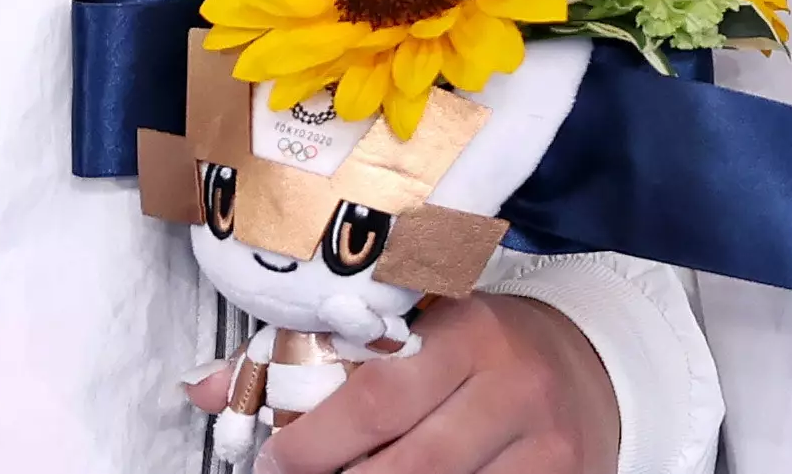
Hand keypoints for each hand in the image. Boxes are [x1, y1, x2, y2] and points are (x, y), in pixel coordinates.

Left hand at [232, 292, 620, 473]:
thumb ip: (314, 358)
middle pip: (408, 466)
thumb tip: (200, 390)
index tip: (274, 459)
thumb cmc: (481, 349)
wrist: (591, 368)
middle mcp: (513, 386)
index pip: (378, 396)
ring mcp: (544, 446)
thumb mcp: (413, 332)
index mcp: (469, 331)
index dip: (314, 442)